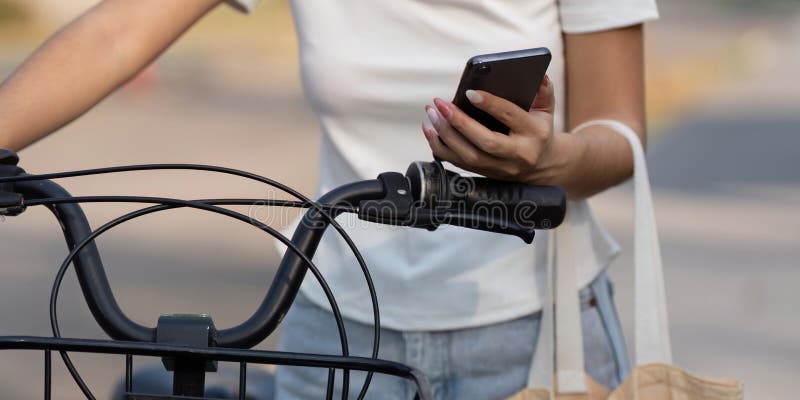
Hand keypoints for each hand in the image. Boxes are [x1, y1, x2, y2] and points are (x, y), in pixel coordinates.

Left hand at [422, 75, 566, 183]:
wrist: (541, 166)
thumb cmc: (539, 131)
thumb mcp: (546, 110)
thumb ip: (543, 91)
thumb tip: (538, 74)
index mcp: (534, 134)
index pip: (510, 117)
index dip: (490, 104)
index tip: (468, 92)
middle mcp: (518, 154)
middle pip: (486, 142)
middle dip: (460, 122)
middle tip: (440, 104)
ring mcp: (500, 168)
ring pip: (469, 156)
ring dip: (445, 135)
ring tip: (432, 114)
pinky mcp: (485, 173)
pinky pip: (459, 163)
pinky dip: (441, 148)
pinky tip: (429, 131)